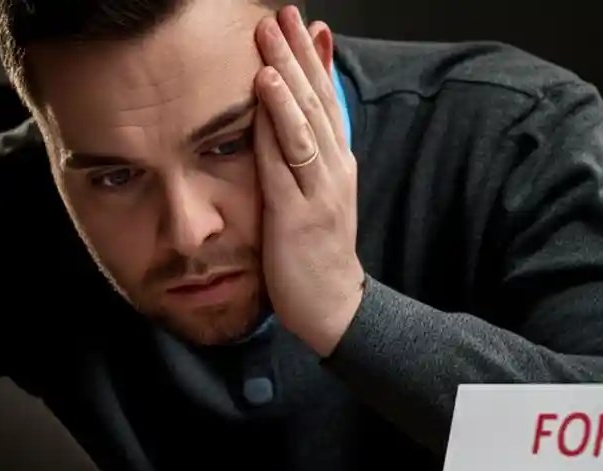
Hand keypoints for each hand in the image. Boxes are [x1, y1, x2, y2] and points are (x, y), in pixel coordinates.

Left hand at [254, 6, 364, 357]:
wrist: (334, 309)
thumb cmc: (314, 258)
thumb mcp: (312, 203)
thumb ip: (301, 167)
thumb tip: (285, 134)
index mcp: (336, 166)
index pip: (327, 102)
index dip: (315, 60)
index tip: (305, 23)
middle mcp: (334, 168)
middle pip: (318, 98)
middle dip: (299, 52)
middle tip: (285, 13)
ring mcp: (320, 187)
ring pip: (305, 117)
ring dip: (287, 71)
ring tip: (271, 33)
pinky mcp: (299, 209)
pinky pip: (287, 155)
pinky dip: (277, 116)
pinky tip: (266, 86)